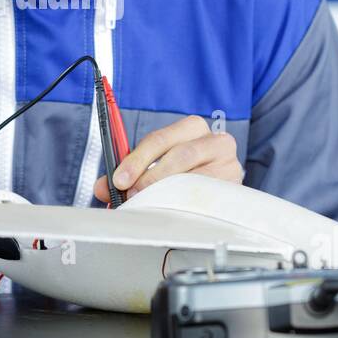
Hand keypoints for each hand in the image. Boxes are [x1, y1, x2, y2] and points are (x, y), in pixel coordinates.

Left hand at [93, 114, 241, 203]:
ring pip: (193, 176)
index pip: (159, 139)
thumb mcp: (158, 166)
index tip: (119, 180)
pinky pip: (207, 195)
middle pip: (178, 155)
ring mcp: (229, 163)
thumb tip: (102, 187)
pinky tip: (172, 210)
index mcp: (192, 128)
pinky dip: (185, 203)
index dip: (136, 160)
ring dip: (166, 192)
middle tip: (133, 195)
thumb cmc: (187, 173)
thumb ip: (130, 173)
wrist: (223, 190)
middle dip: (151, 177)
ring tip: (150, 203)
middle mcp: (214, 140)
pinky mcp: (235, 186)